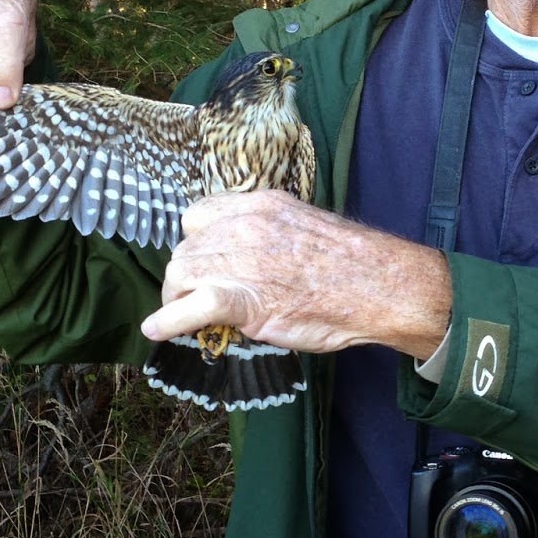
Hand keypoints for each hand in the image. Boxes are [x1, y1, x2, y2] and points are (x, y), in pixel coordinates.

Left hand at [140, 190, 452, 360]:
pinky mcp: (245, 298)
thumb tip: (248, 258)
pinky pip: (191, 306)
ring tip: (184, 317)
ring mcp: (243, 259)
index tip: (202, 263)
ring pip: (181, 273)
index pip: (199, 215)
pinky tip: (156, 332)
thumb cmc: (351, 265)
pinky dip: (167, 322)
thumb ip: (269, 235)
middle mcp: (245, 225)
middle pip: (185, 248)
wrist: (381, 286)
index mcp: (260, 205)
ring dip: (175, 299)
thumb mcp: (303, 228)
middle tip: (191, 300)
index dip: (195, 243)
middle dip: (184, 276)